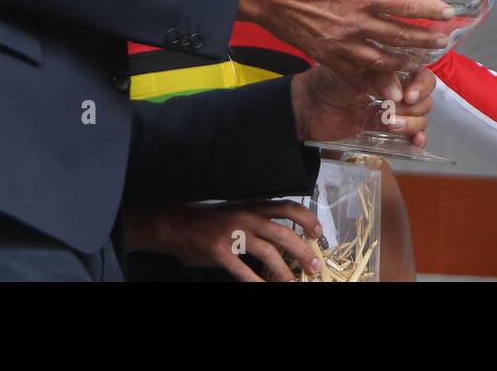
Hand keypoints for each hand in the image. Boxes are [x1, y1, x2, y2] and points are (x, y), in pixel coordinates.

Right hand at [125, 200, 324, 281]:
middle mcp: (247, 216)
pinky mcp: (219, 250)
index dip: (307, 219)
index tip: (318, 233)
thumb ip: (261, 222)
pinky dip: (256, 282)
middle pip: (283, 233)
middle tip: (314, 266)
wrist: (178, 224)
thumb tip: (287, 240)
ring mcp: (233, 233)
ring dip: (283, 271)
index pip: (289, 207)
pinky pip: (243, 270)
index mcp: (255, 206)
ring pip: (268, 252)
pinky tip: (263, 289)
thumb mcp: (239, 213)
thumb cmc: (212, 221)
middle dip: (302, 251)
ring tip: (292, 283)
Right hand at [238, 0, 452, 82]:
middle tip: (442, 43)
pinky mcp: (326, 56)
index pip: (404, 5)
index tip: (448, 15)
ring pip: (381, 59)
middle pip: (399, 36)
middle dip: (425, 41)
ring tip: (419, 61)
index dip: (429, 12)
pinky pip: (356, 70)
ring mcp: (340, 43)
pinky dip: (373, 75)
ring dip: (404, 61)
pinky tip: (384, 75)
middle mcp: (354, 22)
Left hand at [292, 64, 435, 146]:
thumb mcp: (354, 71)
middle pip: (424, 98)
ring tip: (391, 124)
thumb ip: (379, 77)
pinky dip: (416, 138)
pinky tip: (416, 142)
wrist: (306, 107)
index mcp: (390, 68)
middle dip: (415, 106)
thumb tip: (399, 94)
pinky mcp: (382, 129)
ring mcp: (390, 109)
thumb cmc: (326, 81)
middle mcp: (395, 88)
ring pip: (419, 117)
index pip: (420, 74)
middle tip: (395, 109)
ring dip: (412, 123)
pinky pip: (408, 134)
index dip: (421, 85)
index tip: (409, 95)